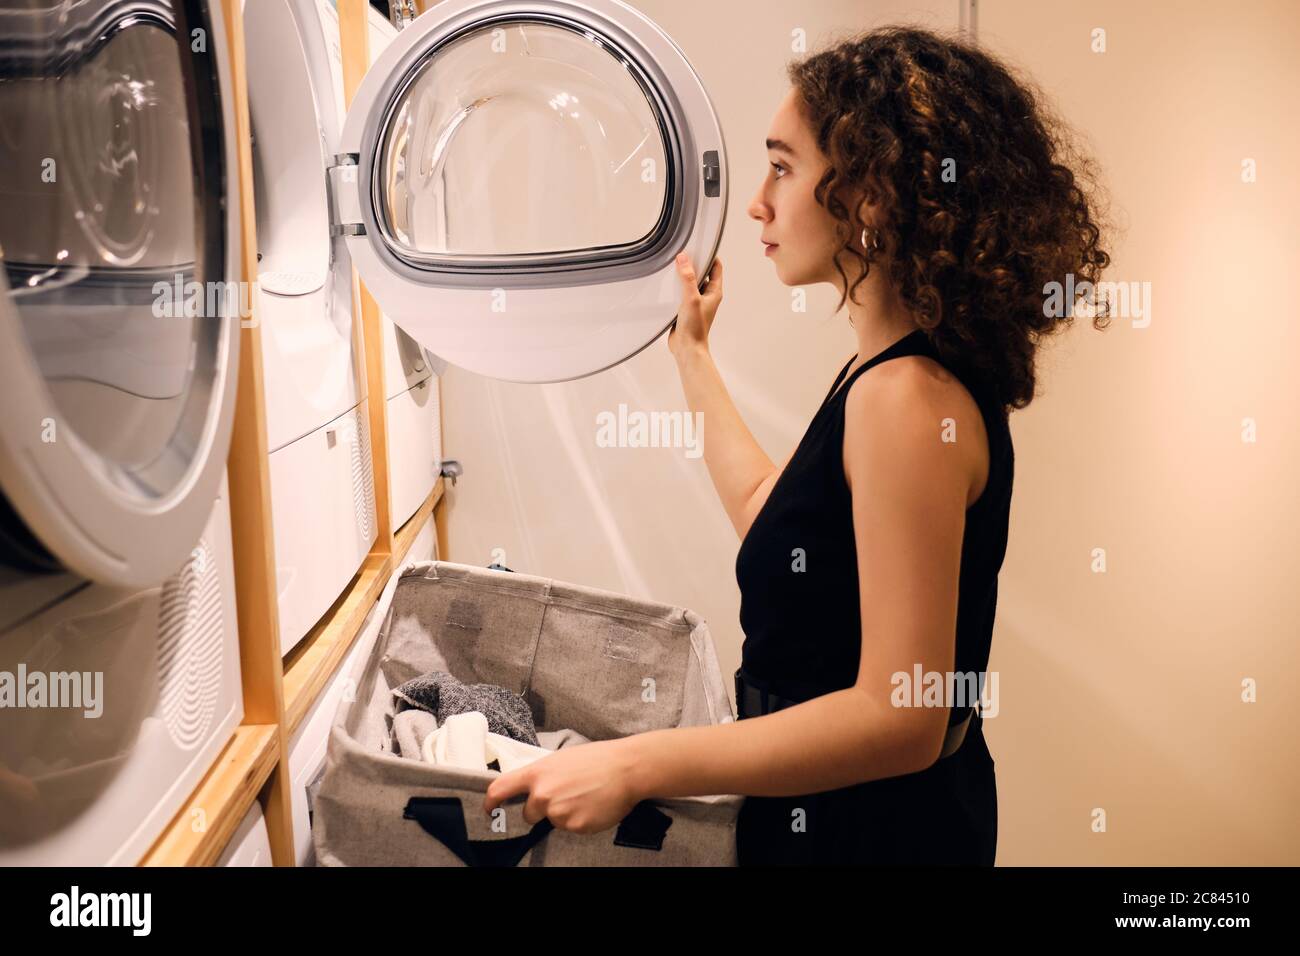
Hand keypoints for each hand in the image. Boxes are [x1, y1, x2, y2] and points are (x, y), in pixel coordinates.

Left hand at [482, 737, 644, 834]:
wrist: (626, 769)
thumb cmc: (597, 759)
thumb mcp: (561, 759)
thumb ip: (542, 775)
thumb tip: (532, 788)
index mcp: (537, 773)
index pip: (500, 789)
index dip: (490, 801)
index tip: (488, 808)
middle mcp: (542, 794)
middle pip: (528, 813)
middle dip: (540, 810)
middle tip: (564, 796)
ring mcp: (558, 812)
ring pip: (553, 821)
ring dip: (564, 814)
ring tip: (585, 796)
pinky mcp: (575, 826)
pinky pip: (571, 828)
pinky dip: (580, 820)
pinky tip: (593, 805)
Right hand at [667, 252, 722, 358]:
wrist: (687, 348)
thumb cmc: (695, 328)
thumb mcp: (691, 298)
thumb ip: (688, 278)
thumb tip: (684, 258)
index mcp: (714, 292)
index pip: (716, 267)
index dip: (710, 255)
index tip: (700, 246)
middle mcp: (706, 296)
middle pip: (702, 273)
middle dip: (693, 264)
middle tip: (682, 254)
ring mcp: (696, 302)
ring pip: (690, 283)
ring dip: (683, 276)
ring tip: (673, 266)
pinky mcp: (685, 309)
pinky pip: (681, 293)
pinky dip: (675, 287)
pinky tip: (666, 284)